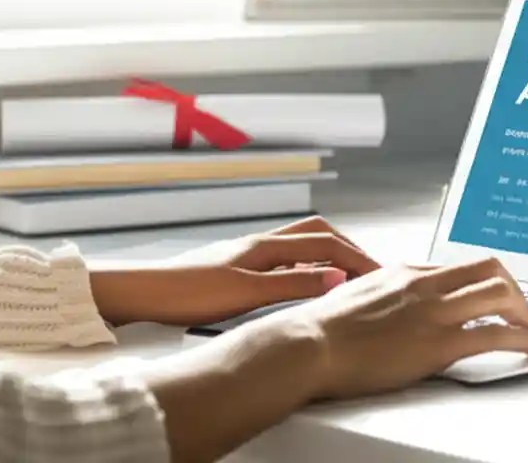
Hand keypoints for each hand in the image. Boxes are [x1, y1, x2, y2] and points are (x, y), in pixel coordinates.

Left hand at [89, 216, 379, 326]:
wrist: (143, 293)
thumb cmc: (188, 293)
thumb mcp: (246, 293)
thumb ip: (294, 285)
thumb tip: (339, 278)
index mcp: (267, 247)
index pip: (328, 245)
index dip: (360, 259)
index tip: (385, 277)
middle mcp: (260, 244)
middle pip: (318, 234)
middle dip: (349, 249)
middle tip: (372, 273)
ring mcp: (248, 255)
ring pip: (301, 246)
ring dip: (328, 257)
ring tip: (347, 280)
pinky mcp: (236, 269)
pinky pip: (285, 261)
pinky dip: (307, 269)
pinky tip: (305, 289)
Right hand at [268, 256, 527, 400]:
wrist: (309, 345)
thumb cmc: (321, 330)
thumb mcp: (355, 298)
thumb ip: (381, 298)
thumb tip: (386, 309)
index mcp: (403, 272)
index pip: (457, 268)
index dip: (483, 283)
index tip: (493, 299)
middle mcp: (423, 284)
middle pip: (488, 269)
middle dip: (514, 290)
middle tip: (522, 312)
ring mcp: (433, 310)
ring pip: (500, 294)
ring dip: (525, 313)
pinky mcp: (439, 342)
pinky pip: (496, 335)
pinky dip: (524, 341)